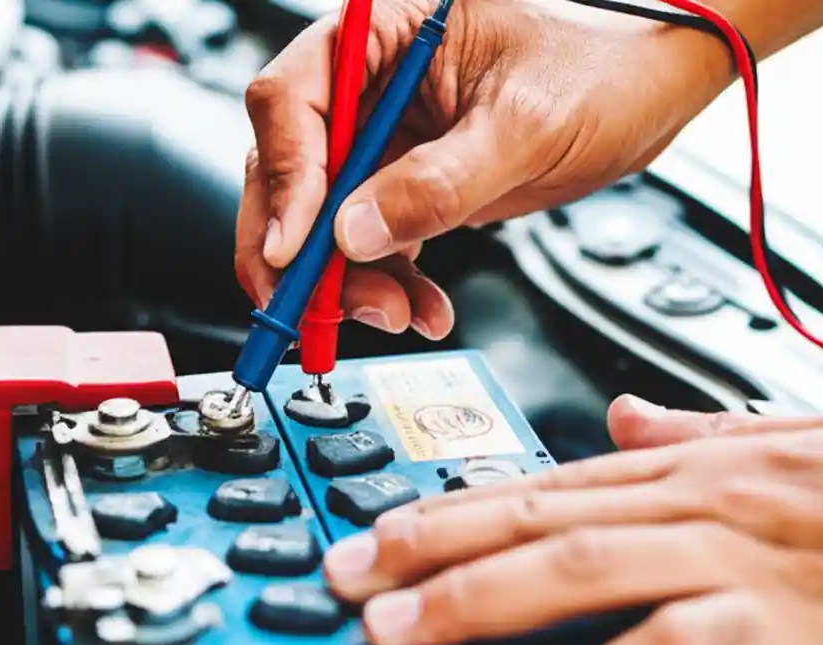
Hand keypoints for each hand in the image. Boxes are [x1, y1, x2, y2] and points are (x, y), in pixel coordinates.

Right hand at [235, 0, 732, 334]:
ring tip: (394, 313)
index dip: (284, 179)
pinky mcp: (403, 181)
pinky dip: (384, 283)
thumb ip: (436, 183)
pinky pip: (367, 241)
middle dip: (300, 249)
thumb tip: (355, 235)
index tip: (295, 248)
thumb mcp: (524, 126)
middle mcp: (366, 85)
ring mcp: (382, 137)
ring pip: (321, 219)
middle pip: (289, 169)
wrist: (654, 83)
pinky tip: (417, 305)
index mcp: (380, 36)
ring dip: (345, 280)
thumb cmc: (603, 63)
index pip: (291, 101)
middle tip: (313, 308)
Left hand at [322, 395, 822, 644]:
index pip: (550, 490)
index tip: (375, 543)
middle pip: (560, 542)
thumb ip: (703, 437)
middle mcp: (724, 525)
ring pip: (624, 611)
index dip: (450, 516)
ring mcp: (767, 597)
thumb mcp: (795, 451)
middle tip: (368, 607)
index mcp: (707, 478)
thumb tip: (622, 419)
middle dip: (451, 574)